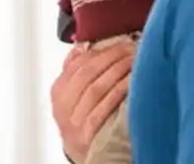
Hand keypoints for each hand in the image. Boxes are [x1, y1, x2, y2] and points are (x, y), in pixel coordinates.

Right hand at [50, 42, 133, 163]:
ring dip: (118, 72)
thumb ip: (74, 71)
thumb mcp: (71, 96)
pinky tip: (131, 83)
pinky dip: (118, 93)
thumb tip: (83, 46)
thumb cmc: (81, 121)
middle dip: (112, 58)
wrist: (82, 153)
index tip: (121, 42)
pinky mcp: (87, 134)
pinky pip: (104, 109)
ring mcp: (74, 120)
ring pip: (96, 89)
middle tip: (131, 48)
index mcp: (58, 90)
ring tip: (135, 61)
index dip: (102, 51)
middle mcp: (62, 104)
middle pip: (88, 73)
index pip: (78, 63)